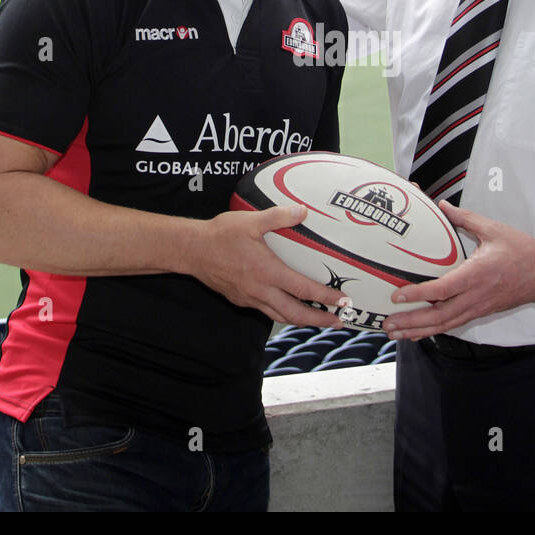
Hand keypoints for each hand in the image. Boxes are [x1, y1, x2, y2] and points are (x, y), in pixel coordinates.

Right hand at [185, 205, 344, 328]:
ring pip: (280, 316)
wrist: (192, 251)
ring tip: (318, 320)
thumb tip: (303, 211)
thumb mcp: (250, 221)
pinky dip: (282, 313)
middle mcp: (260, 290)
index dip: (325, 298)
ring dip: (302, 320)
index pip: (303, 290)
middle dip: (319, 320)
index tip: (342, 302)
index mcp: (267, 272)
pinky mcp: (241, 300)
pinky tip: (289, 308)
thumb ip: (278, 216)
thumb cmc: (220, 235)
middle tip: (338, 322)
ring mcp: (250, 298)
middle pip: (295, 314)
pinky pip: (266, 311)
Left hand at [383, 201, 534, 339]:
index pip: (442, 289)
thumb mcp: (493, 229)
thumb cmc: (521, 250)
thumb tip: (442, 205)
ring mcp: (478, 307)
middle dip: (411, 322)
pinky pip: (454, 325)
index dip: (418, 294)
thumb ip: (464, 218)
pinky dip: (434, 330)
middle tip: (388, 323)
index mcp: (476, 274)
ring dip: (418, 330)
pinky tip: (418, 333)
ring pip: (445, 325)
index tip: (397, 296)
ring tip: (395, 333)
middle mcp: (475, 296)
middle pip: (439, 316)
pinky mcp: (480, 311)